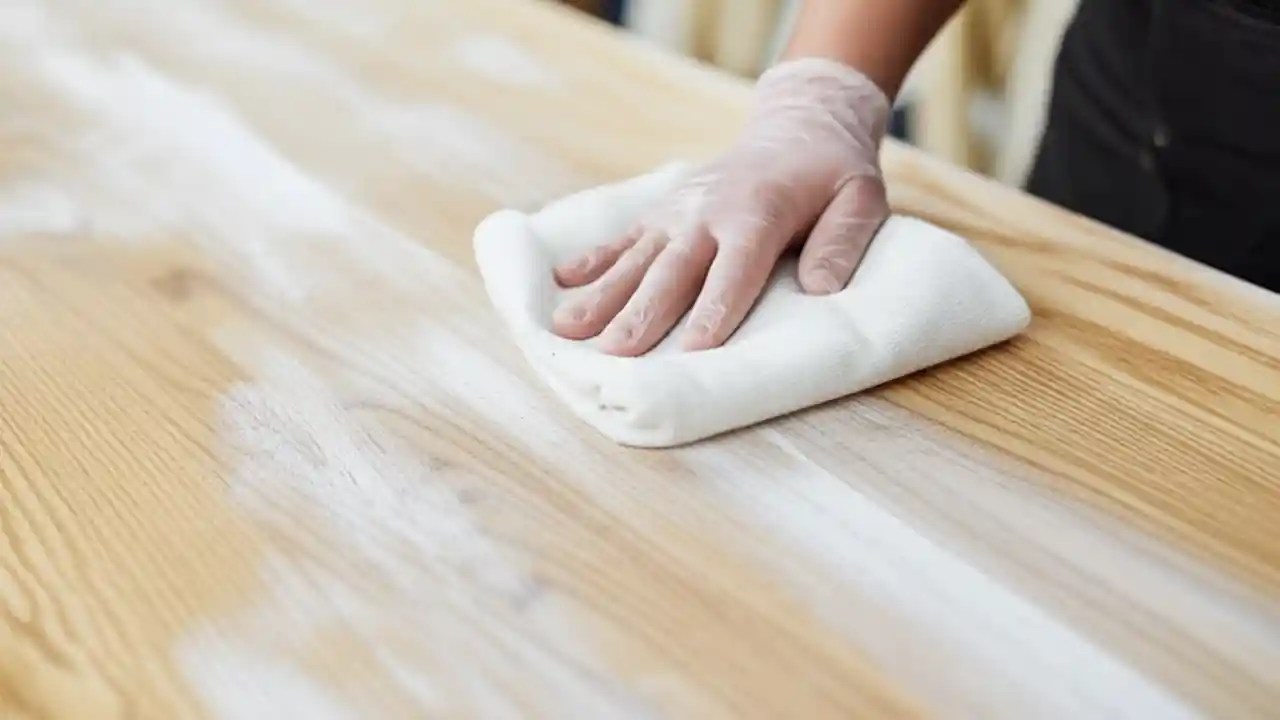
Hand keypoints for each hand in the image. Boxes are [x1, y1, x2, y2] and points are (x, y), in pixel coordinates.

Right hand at [550, 57, 891, 356]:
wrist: (800, 125)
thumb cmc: (833, 175)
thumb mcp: (861, 200)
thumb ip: (843, 242)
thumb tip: (823, 290)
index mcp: (759, 213)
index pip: (735, 270)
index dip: (714, 311)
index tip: (692, 351)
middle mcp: (708, 211)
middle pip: (672, 271)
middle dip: (641, 314)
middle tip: (614, 355)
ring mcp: (679, 210)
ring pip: (636, 259)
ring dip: (602, 296)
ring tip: (568, 329)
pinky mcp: (662, 211)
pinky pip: (623, 238)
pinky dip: (592, 261)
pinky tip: (562, 285)